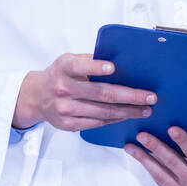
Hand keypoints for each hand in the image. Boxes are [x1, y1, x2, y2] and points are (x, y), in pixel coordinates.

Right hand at [13, 53, 154, 130]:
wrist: (36, 96)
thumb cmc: (59, 74)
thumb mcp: (69, 60)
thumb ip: (90, 60)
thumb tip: (121, 63)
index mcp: (64, 68)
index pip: (80, 66)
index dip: (96, 67)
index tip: (113, 68)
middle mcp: (63, 89)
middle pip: (101, 94)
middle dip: (130, 96)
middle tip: (150, 97)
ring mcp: (65, 109)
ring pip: (103, 112)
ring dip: (128, 111)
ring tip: (145, 109)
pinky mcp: (68, 124)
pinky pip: (97, 123)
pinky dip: (115, 119)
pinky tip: (127, 116)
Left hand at [125, 126, 186, 185]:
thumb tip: (184, 120)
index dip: (184, 140)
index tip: (172, 128)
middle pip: (173, 163)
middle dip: (155, 147)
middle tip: (142, 135)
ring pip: (161, 175)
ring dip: (144, 159)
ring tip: (131, 147)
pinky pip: (161, 183)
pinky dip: (150, 169)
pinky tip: (140, 158)